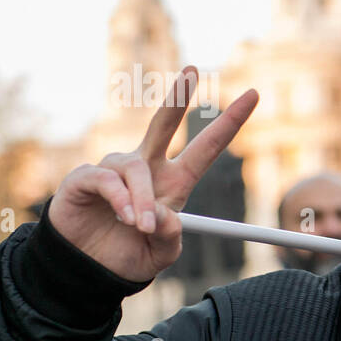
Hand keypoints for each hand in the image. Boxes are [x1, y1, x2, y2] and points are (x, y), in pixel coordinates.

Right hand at [45, 66, 257, 282]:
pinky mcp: (87, 176)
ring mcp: (115, 169)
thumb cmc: (128, 254)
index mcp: (174, 182)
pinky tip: (122, 216)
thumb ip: (171, 236)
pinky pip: (109, 179)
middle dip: (178, 96)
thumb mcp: (162, 252)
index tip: (253, 94)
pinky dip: (120, 199)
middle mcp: (147, 167)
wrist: (88, 269)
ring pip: (138, 170)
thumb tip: (164, 215)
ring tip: (139, 226)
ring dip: (142, 201)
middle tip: (193, 71)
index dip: (229, 123)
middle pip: (164, 124)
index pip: (206, 147)